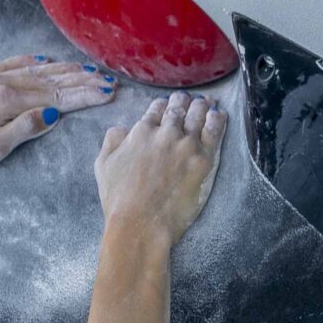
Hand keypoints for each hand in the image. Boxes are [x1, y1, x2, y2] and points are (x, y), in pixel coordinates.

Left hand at [0, 55, 116, 173]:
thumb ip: (24, 129)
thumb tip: (52, 115)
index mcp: (6, 101)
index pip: (55, 97)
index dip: (84, 96)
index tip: (107, 93)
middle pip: (49, 80)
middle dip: (80, 81)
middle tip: (107, 81)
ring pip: (32, 70)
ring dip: (61, 70)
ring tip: (86, 69)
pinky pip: (9, 64)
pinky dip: (29, 62)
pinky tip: (43, 59)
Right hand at [94, 92, 226, 244]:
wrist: (141, 223)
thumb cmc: (118, 200)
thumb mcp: (103, 166)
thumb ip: (112, 141)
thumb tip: (122, 129)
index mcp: (141, 131)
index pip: (156, 110)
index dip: (163, 105)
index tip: (168, 104)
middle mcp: (165, 132)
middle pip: (179, 109)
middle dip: (184, 103)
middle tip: (190, 100)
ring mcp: (186, 144)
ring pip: (198, 116)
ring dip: (202, 107)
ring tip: (206, 103)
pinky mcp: (203, 160)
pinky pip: (214, 132)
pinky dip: (218, 120)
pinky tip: (220, 115)